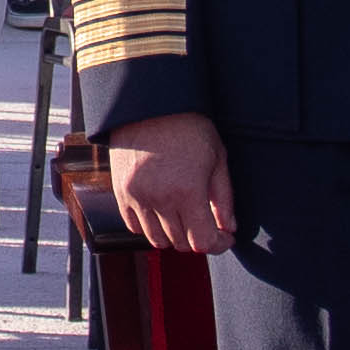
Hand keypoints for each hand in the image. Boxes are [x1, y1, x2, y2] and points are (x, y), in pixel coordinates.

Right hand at [107, 110, 234, 252]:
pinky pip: (134, 226)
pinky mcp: (120, 192)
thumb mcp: (216, 158)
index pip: (202, 242)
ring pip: (156, 240)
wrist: (150, 104)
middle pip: (180, 243)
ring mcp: (137, 197)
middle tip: (207, 225)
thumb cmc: (188, 126)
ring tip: (184, 219)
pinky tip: (161, 213)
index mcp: (188, 192)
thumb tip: (229, 227)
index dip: (218, 245)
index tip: (225, 237)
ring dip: (174, 236)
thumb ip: (224, 198)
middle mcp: (159, 199)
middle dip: (198, 238)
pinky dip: (149, 227)